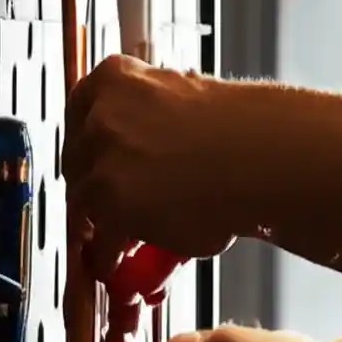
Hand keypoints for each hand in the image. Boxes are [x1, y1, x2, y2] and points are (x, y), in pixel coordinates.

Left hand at [63, 55, 243, 282]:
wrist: (265, 158)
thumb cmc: (240, 131)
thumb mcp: (180, 99)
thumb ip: (145, 120)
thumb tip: (136, 152)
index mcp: (115, 79)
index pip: (79, 114)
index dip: (85, 146)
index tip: (89, 159)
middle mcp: (100, 116)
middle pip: (76, 161)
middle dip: (92, 185)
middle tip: (107, 203)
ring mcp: (102, 162)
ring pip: (86, 202)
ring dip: (100, 222)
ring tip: (117, 238)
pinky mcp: (111, 206)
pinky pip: (101, 239)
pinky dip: (108, 255)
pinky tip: (117, 262)